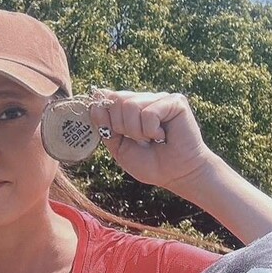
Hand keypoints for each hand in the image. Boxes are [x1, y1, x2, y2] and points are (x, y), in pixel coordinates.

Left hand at [89, 89, 214, 199]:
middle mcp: (145, 99)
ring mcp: (160, 98)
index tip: (116, 134)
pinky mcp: (175, 102)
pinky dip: (151, 130)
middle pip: (116, 100)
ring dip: (137, 131)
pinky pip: (148, 113)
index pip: (107, 98)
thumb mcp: (119, 148)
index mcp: (130, 107)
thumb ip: (105, 126)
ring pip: (130, 106)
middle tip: (139, 141)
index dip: (105, 116)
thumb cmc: (151, 163)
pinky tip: (163, 136)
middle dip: (121, 127)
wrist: (176, 175)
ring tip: (151, 139)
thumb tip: (94, 100)